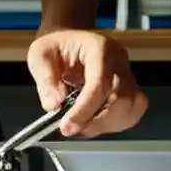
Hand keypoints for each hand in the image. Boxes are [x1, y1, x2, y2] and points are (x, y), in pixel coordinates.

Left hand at [27, 29, 147, 137]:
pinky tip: (93, 123)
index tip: (67, 126)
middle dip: (96, 120)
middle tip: (71, 128)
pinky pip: (131, 112)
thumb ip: (45, 80)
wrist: (67, 42)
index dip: (85, 109)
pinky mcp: (130, 89)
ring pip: (130, 107)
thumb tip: (54, 106)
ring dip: (105, 124)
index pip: (99, 82)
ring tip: (80, 126)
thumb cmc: (55, 47)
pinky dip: (113, 123)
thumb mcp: (40, 56)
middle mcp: (119, 60)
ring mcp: (128, 74)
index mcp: (98, 47)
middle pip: (121, 97)